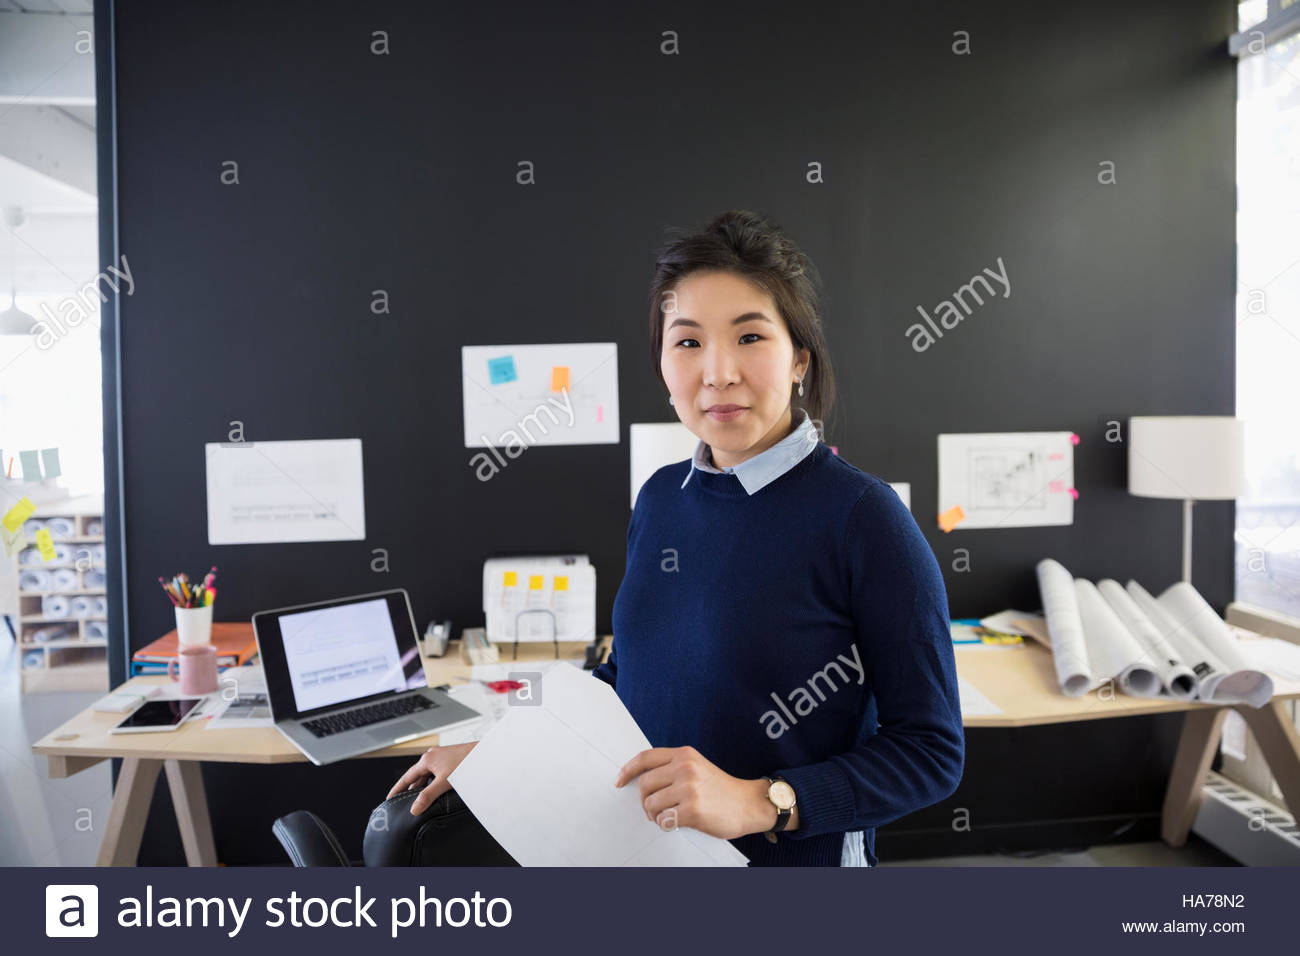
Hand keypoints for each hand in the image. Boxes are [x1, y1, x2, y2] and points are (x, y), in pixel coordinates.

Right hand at [386, 741, 477, 814]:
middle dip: (411, 789)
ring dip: (424, 786)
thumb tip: (414, 808)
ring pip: (428, 774)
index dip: (397, 788)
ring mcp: (442, 756)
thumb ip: (428, 796)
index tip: (389, 798)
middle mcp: (432, 755)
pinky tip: (439, 790)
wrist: (484, 754)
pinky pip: (437, 772)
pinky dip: (434, 781)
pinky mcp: (451, 758)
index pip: (407, 777)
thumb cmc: (465, 763)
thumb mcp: (444, 782)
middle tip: (405, 802)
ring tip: (421, 799)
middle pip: (417, 776)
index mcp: (426, 759)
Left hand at [614, 745, 776, 840]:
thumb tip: (642, 782)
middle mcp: (685, 768)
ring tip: (666, 816)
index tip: (618, 782)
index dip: (627, 770)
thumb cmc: (721, 789)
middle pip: (644, 784)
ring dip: (654, 814)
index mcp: (684, 754)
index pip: (645, 758)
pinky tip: (676, 822)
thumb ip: (673, 768)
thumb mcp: (697, 767)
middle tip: (652, 809)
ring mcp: (688, 788)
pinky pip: (664, 819)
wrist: (748, 804)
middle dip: (643, 800)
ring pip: (651, 803)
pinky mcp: (692, 810)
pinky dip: (665, 824)